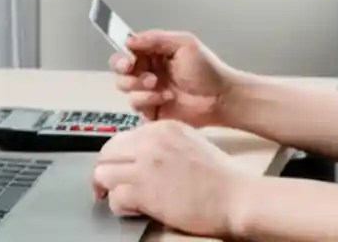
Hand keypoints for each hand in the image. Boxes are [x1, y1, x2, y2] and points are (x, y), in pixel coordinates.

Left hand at [91, 120, 250, 237]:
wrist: (235, 196)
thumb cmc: (220, 176)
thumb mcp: (189, 143)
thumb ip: (162, 144)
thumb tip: (139, 158)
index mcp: (162, 127)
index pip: (122, 138)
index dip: (117, 158)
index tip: (119, 171)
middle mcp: (150, 141)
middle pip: (106, 152)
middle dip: (104, 171)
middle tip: (107, 188)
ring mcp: (145, 165)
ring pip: (103, 173)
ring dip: (109, 189)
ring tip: (121, 199)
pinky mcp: (144, 190)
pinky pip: (115, 197)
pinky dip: (119, 206)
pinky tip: (133, 209)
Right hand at [111, 30, 241, 126]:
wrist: (220, 98)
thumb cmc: (206, 69)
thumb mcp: (184, 44)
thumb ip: (156, 39)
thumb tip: (129, 40)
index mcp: (154, 53)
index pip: (128, 51)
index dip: (123, 56)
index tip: (128, 61)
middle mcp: (148, 71)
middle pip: (120, 71)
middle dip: (125, 72)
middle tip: (138, 72)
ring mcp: (149, 91)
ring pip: (126, 89)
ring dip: (139, 86)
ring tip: (157, 84)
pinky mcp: (151, 110)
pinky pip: (136, 106)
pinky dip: (148, 101)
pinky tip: (165, 98)